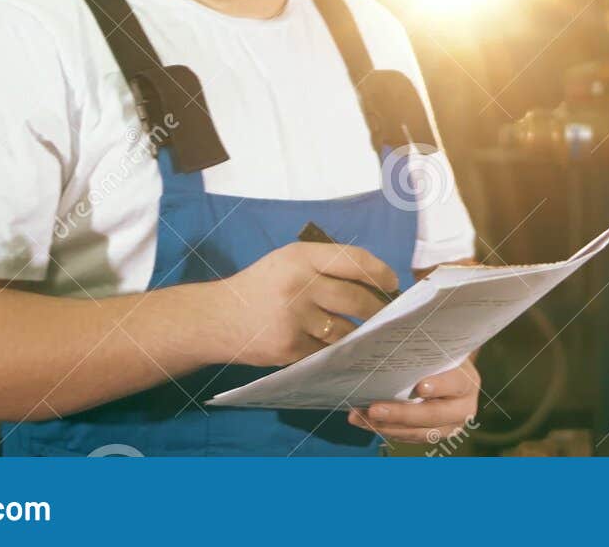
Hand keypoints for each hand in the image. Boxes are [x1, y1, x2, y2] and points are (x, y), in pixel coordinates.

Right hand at [209, 243, 398, 366]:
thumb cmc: (261, 286)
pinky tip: (339, 349)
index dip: (379, 272)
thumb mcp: (288, 261)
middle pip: (356, 298)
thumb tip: (374, 282)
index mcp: (301, 257)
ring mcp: (295, 318)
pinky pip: (326, 351)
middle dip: (378, 308)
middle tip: (389, 314)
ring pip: (345, 330)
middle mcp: (300, 284)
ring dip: (359, 333)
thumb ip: (325, 266)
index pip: (353, 260)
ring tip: (368, 332)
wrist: (216, 318)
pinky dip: (335, 350)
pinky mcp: (290, 347)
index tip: (392, 283)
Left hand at [348, 358, 479, 443]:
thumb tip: (385, 336)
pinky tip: (363, 421)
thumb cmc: (436, 356)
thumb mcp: (435, 348)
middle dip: (401, 414)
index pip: (456, 383)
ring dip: (386, 426)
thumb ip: (418, 347)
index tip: (420, 387)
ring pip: (417, 432)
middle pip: (433, 415)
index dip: (439, 386)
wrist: (444, 374)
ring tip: (359, 417)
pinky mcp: (431, 436)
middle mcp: (462, 408)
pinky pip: (406, 437)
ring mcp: (448, 427)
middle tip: (374, 409)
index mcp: (466, 381)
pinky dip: (384, 429)